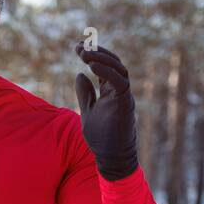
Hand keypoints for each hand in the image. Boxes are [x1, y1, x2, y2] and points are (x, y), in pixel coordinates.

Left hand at [73, 41, 138, 180]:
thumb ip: (85, 93)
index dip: (92, 54)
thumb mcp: (88, 110)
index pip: (103, 66)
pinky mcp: (125, 103)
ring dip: (101, 57)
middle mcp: (119, 89)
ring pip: (118, 68)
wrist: (111, 156)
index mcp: (110, 90)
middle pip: (112, 62)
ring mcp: (124, 95)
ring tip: (84, 53)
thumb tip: (79, 74)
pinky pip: (120, 82)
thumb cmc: (101, 136)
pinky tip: (91, 66)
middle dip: (96, 51)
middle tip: (79, 46)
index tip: (77, 46)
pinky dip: (107, 72)